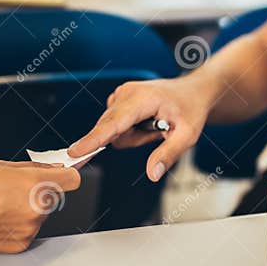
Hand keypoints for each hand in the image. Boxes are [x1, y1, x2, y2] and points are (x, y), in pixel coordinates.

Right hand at [0, 161, 80, 253]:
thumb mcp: (3, 165)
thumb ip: (35, 167)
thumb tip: (53, 168)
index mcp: (35, 183)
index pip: (73, 179)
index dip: (66, 176)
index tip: (61, 176)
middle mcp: (38, 207)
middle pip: (54, 198)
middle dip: (41, 193)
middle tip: (15, 192)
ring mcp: (31, 228)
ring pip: (40, 215)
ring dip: (28, 210)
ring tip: (2, 206)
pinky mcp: (23, 244)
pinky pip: (29, 231)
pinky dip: (18, 226)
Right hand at [68, 75, 213, 181]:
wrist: (192, 91)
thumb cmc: (190, 109)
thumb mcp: (187, 135)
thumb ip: (168, 154)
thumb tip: (152, 174)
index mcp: (141, 99)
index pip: (112, 124)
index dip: (93, 139)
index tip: (75, 152)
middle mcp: (126, 93)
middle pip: (111, 131)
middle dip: (133, 139)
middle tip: (158, 133)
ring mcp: (120, 95)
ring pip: (113, 131)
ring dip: (133, 136)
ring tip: (154, 127)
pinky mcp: (118, 100)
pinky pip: (115, 126)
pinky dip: (130, 130)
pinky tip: (146, 122)